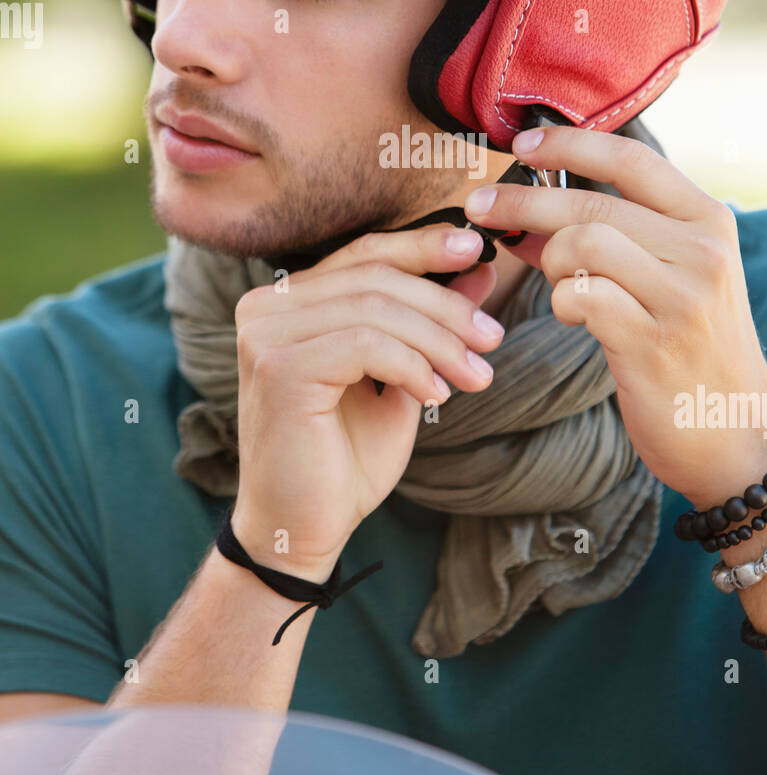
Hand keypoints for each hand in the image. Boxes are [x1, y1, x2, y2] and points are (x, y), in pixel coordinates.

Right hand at [230, 225, 504, 571]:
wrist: (302, 529)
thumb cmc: (344, 459)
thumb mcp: (402, 377)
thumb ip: (429, 323)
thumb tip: (480, 270)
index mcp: (288, 302)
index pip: (365, 254)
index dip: (422, 246)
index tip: (478, 251)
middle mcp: (267, 308)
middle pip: (375, 276)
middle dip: (445, 306)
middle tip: (492, 339)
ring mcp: (266, 335)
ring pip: (376, 307)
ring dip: (439, 341)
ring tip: (476, 377)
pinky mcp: (278, 368)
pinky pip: (366, 344)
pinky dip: (414, 366)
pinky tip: (437, 397)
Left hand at [464, 125, 766, 505]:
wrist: (739, 434)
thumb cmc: (692, 348)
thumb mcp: (673, 277)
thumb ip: (614, 236)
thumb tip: (525, 209)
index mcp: (708, 220)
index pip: (630, 158)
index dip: (568, 144)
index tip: (522, 144)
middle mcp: (702, 251)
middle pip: (592, 203)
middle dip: (522, 200)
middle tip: (479, 207)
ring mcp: (681, 298)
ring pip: (583, 243)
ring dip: (548, 259)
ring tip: (555, 281)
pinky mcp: (654, 343)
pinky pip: (582, 296)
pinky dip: (561, 300)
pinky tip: (572, 315)